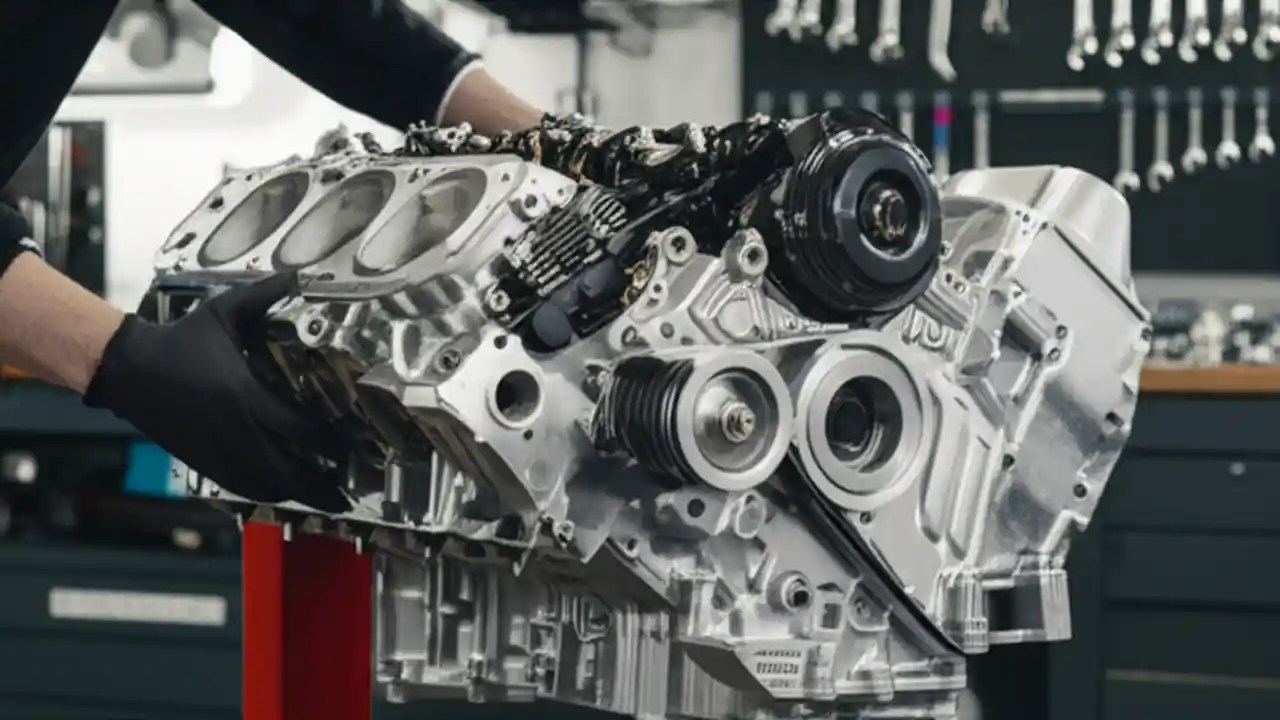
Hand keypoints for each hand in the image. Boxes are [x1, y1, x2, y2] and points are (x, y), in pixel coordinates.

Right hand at [83, 274, 350, 511]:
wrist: (128, 368)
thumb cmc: (178, 339)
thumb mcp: (222, 312)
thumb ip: (264, 295)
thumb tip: (298, 275)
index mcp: (244, 395)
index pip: (300, 430)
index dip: (330, 444)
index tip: (351, 447)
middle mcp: (235, 430)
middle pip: (289, 471)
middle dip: (321, 486)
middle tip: (347, 492)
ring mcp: (218, 450)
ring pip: (266, 486)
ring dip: (297, 494)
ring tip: (324, 497)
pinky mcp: (203, 461)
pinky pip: (240, 487)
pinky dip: (266, 493)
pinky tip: (283, 492)